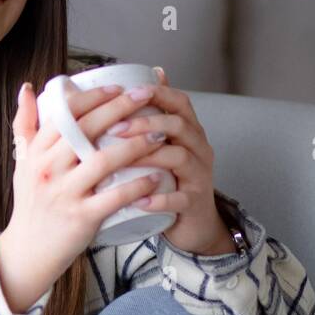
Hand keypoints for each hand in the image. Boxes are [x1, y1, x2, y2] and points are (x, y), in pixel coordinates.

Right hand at [0, 81, 169, 312]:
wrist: (28, 251)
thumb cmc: (30, 205)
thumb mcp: (22, 163)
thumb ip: (25, 126)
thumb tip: (27, 88)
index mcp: (36, 151)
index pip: (67, 113)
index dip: (96, 96)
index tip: (120, 87)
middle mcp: (48, 169)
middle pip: (87, 129)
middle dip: (121, 108)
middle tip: (147, 96)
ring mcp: (64, 193)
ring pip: (104, 160)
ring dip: (136, 144)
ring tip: (160, 134)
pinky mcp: (81, 217)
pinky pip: (114, 197)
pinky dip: (136, 186)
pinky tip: (155, 176)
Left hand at [107, 67, 231, 254]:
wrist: (194, 225)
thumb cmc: (172, 183)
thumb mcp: (162, 149)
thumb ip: (150, 123)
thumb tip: (129, 89)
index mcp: (190, 132)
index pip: (180, 102)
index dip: (158, 93)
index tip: (129, 93)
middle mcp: (199, 149)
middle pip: (179, 125)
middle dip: (146, 123)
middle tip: (115, 129)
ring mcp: (200, 176)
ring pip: (180, 157)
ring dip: (149, 156)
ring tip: (121, 161)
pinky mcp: (195, 203)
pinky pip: (179, 198)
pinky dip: (158, 199)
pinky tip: (138, 200)